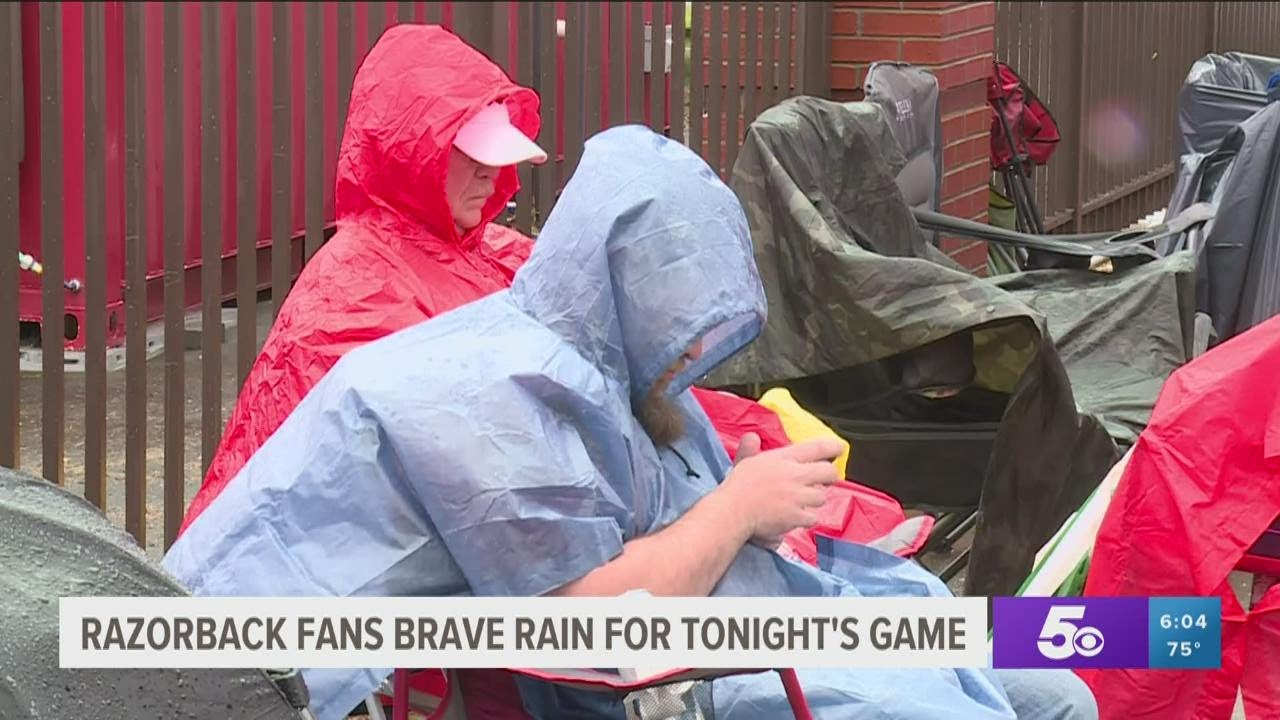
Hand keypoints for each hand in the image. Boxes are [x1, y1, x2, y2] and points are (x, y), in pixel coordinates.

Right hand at [717, 437, 841, 546]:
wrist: (734, 511)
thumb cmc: (737, 487)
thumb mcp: (744, 461)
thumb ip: (750, 448)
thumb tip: (751, 437)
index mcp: (784, 458)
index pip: (817, 447)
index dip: (833, 447)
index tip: (840, 448)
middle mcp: (795, 475)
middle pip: (829, 472)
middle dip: (830, 476)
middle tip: (825, 480)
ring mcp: (799, 496)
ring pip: (822, 496)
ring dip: (815, 499)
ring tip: (802, 501)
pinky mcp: (798, 516)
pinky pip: (813, 517)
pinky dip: (807, 518)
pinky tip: (796, 518)